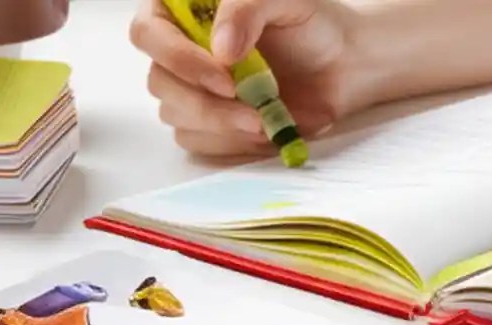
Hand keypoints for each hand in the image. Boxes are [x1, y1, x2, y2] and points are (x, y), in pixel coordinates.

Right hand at [130, 0, 359, 158]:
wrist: (342, 64)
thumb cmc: (311, 24)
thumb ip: (247, 9)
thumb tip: (220, 48)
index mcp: (182, 10)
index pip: (149, 33)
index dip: (180, 60)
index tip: (225, 79)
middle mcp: (178, 49)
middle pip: (160, 83)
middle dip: (207, 105)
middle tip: (254, 116)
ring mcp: (190, 87)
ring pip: (177, 116)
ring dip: (221, 127)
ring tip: (266, 124)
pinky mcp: (207, 121)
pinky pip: (198, 141)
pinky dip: (231, 143)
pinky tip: (264, 132)